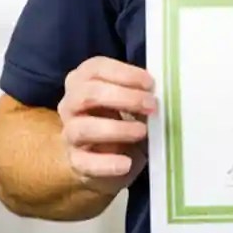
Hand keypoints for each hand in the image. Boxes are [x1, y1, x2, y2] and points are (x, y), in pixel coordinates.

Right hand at [58, 56, 157, 196]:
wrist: (110, 161)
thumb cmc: (123, 120)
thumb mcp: (132, 102)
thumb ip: (141, 93)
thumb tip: (161, 91)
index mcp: (84, 81)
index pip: (95, 68)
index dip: (124, 73)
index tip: (150, 83)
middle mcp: (71, 105)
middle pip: (87, 94)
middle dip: (123, 97)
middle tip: (151, 106)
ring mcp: (70, 134)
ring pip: (82, 128)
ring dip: (116, 129)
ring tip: (142, 132)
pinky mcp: (75, 162)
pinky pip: (85, 163)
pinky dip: (107, 163)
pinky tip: (126, 164)